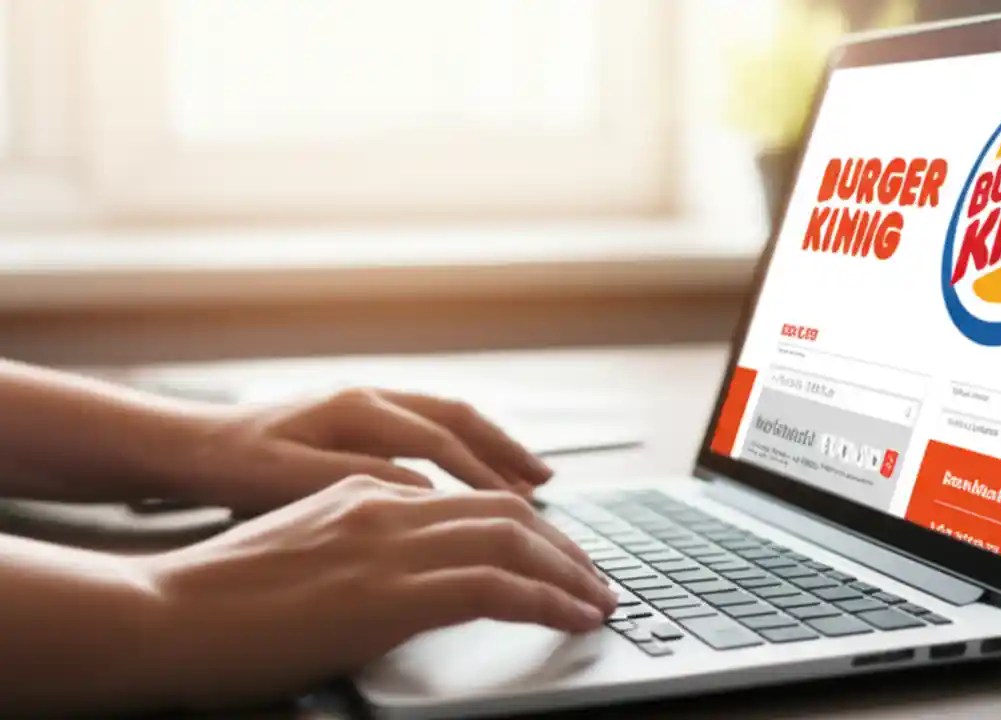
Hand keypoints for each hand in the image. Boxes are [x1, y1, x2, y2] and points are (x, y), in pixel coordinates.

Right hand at [139, 476, 615, 709]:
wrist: (163, 612)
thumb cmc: (214, 599)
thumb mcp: (298, 553)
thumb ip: (354, 550)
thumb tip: (393, 579)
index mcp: (364, 494)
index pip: (466, 500)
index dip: (520, 524)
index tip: (549, 549)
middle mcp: (387, 505)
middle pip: (503, 510)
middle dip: (560, 544)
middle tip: (592, 574)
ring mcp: (392, 543)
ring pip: (514, 538)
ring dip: (568, 570)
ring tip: (599, 597)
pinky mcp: (394, 590)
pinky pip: (498, 585)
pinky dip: (548, 598)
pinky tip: (575, 616)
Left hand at [179, 387, 552, 512]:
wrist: (190, 447)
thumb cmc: (233, 468)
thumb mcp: (290, 480)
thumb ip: (359, 480)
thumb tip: (424, 487)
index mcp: (355, 409)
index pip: (438, 441)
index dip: (482, 474)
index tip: (519, 506)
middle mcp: (369, 396)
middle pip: (458, 416)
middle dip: (506, 449)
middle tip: (546, 483)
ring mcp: (368, 403)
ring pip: (450, 417)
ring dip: (493, 445)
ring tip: (531, 475)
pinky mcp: (361, 419)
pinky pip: (430, 426)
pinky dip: (465, 447)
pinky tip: (478, 469)